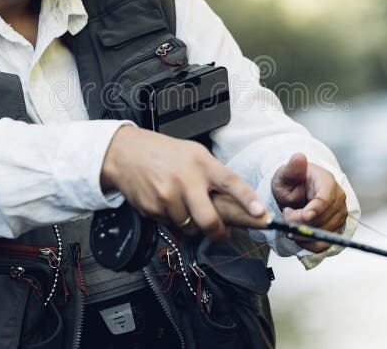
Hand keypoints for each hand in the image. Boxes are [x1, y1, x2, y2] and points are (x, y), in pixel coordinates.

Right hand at [101, 126, 265, 240]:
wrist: (126, 153)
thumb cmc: (163, 152)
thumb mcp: (195, 153)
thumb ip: (213, 174)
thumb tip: (234, 200)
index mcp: (202, 164)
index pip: (231, 182)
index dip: (247, 199)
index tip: (260, 213)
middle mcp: (186, 180)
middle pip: (209, 220)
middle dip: (219, 233)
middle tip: (222, 233)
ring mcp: (167, 196)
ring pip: (189, 227)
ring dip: (191, 224)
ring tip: (184, 204)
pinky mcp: (152, 209)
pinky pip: (170, 225)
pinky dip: (172, 219)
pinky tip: (166, 202)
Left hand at [271, 153, 347, 252]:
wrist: (296, 192)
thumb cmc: (291, 181)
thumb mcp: (286, 174)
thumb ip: (292, 168)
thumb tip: (299, 157)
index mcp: (328, 182)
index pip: (325, 199)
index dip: (314, 210)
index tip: (302, 216)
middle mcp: (339, 199)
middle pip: (324, 218)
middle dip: (301, 222)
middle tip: (286, 215)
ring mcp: (340, 215)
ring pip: (324, 233)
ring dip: (303, 233)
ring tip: (290, 222)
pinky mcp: (336, 229)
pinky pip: (325, 244)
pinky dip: (309, 244)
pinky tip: (298, 236)